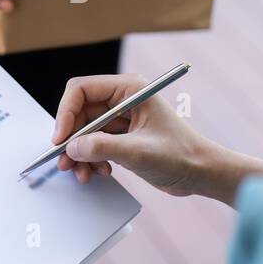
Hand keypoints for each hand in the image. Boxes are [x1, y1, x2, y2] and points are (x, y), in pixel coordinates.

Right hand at [52, 74, 262, 204]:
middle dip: (71, 139)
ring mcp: (120, 119)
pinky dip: (90, 160)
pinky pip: (93, 144)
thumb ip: (103, 147)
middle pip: (79, 112)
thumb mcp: (140, 152)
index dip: (66, 112)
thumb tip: (72, 147)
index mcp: (129, 89)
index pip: (82, 90)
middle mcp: (122, 100)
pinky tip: (100, 173)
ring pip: (84, 132)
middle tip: (66, 162)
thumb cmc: (181, 155)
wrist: (201, 173)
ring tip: (83, 174)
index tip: (61, 139)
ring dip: (79, 154)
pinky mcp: (121, 137)